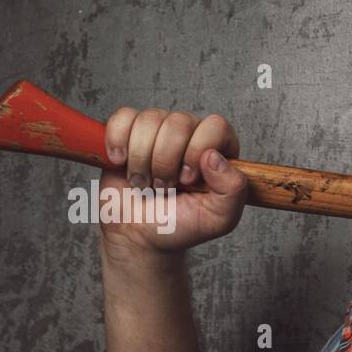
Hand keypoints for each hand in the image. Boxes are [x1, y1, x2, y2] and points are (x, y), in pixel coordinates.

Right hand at [98, 107, 247, 257]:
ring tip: (145, 182)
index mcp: (219, 150)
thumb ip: (233, 188)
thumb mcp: (219, 218)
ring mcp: (159, 130)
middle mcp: (191, 134)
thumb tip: (215, 156)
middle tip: (165, 187)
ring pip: (149, 119)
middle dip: (166, 162)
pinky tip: (121, 163)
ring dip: (141, 159)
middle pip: (179, 122)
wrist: (139, 235)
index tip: (188, 180)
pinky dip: (117, 142)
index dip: (197, 151)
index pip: (215, 126)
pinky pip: (122, 117)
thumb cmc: (179, 225)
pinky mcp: (128, 131)